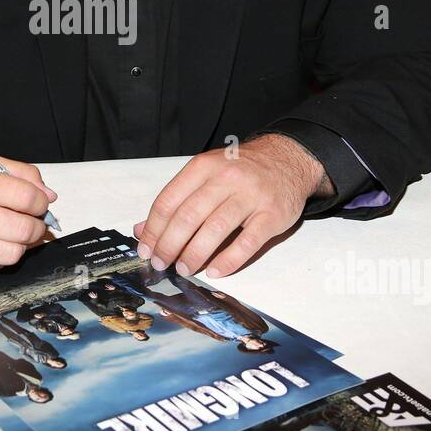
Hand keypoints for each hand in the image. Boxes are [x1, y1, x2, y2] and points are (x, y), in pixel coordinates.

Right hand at [0, 156, 56, 276]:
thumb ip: (17, 175)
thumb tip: (49, 196)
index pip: (26, 197)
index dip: (41, 203)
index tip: (39, 205)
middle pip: (23, 229)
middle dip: (36, 228)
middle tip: (32, 224)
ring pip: (12, 253)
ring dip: (20, 246)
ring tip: (12, 235)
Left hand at [132, 133, 333, 278]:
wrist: (288, 159)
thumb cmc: (241, 170)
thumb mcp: (205, 174)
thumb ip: (176, 200)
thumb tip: (143, 231)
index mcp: (203, 167)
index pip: (168, 201)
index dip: (153, 229)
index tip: (146, 250)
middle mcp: (225, 178)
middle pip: (188, 216)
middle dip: (169, 245)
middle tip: (161, 264)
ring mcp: (250, 196)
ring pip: (215, 229)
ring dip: (194, 254)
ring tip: (184, 269)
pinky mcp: (272, 214)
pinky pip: (247, 242)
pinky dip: (228, 260)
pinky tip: (215, 271)